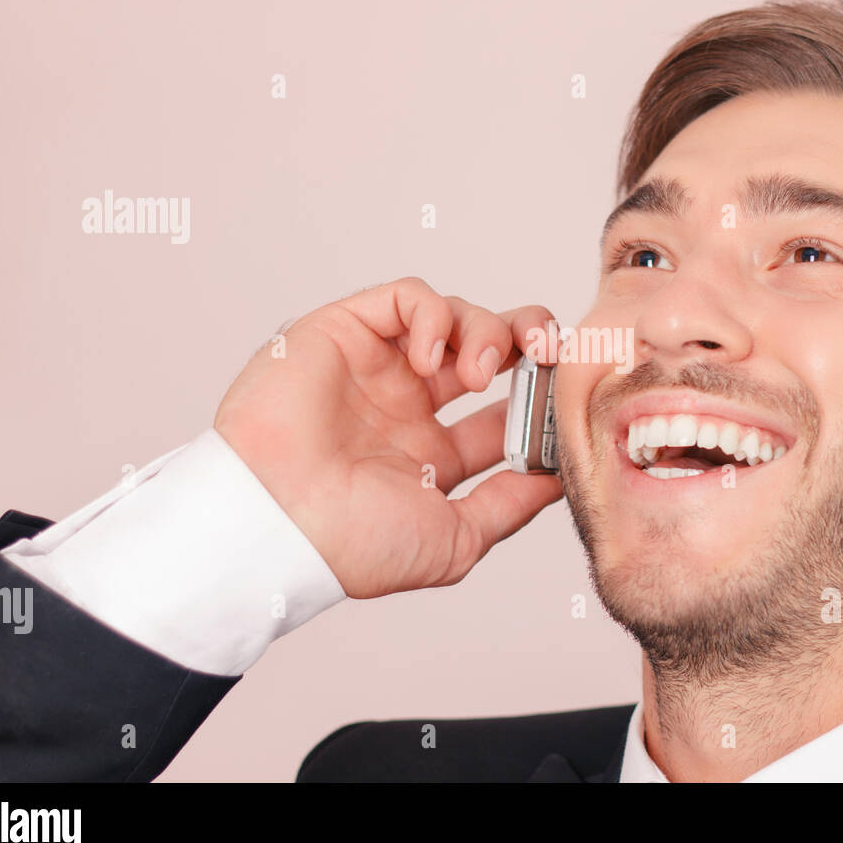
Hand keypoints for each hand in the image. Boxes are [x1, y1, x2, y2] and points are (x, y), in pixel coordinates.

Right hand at [213, 277, 562, 598]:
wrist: (279, 525)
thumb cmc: (351, 545)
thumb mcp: (455, 540)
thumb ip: (509, 505)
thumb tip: (559, 478)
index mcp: (429, 454)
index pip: (501, 412)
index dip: (539, 401)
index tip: (563, 404)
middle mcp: (406, 406)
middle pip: (489, 350)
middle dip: (531, 341)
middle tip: (550, 355)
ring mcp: (376, 368)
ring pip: (455, 317)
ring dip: (487, 331)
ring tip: (480, 370)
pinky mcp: (345, 331)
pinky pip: (407, 297)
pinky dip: (434, 315)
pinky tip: (431, 357)